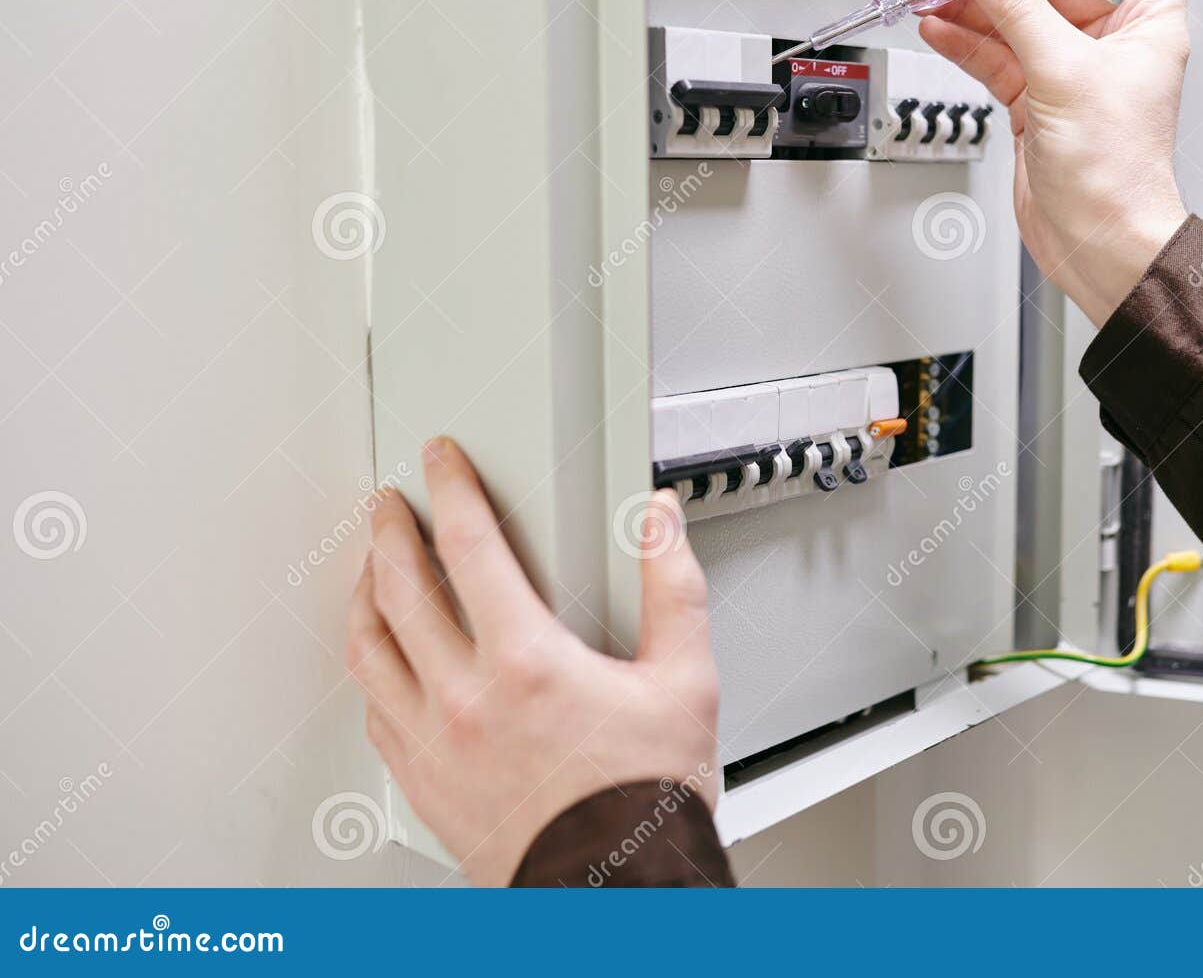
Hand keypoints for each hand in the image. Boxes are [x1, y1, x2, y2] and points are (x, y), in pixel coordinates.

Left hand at [345, 437, 718, 885]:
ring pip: (370, 650)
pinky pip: (375, 712)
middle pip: (399, 589)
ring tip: (368, 570)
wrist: (615, 893)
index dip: (450, 489)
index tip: (440, 461)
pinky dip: (371, 669)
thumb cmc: (647, 799)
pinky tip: (381, 660)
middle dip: (388, 532)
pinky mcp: (423, 785)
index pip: (468, 545)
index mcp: (526, 663)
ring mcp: (434, 745)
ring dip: (364, 596)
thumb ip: (673, 586)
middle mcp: (465, 700)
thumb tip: (659, 520)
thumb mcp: (685, 680)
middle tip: (388, 504)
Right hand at [919, 0, 1191, 325]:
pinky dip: (967, 43)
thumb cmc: (1117, 173)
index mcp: (1148, 27)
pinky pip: (997, 60)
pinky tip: (940, 29)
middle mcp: (1113, 48)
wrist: (1100, 243)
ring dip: (975, 6)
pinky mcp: (1037, 106)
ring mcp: (1071, 77)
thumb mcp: (1063, 72)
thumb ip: (1016, 9)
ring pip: (1017, 23)